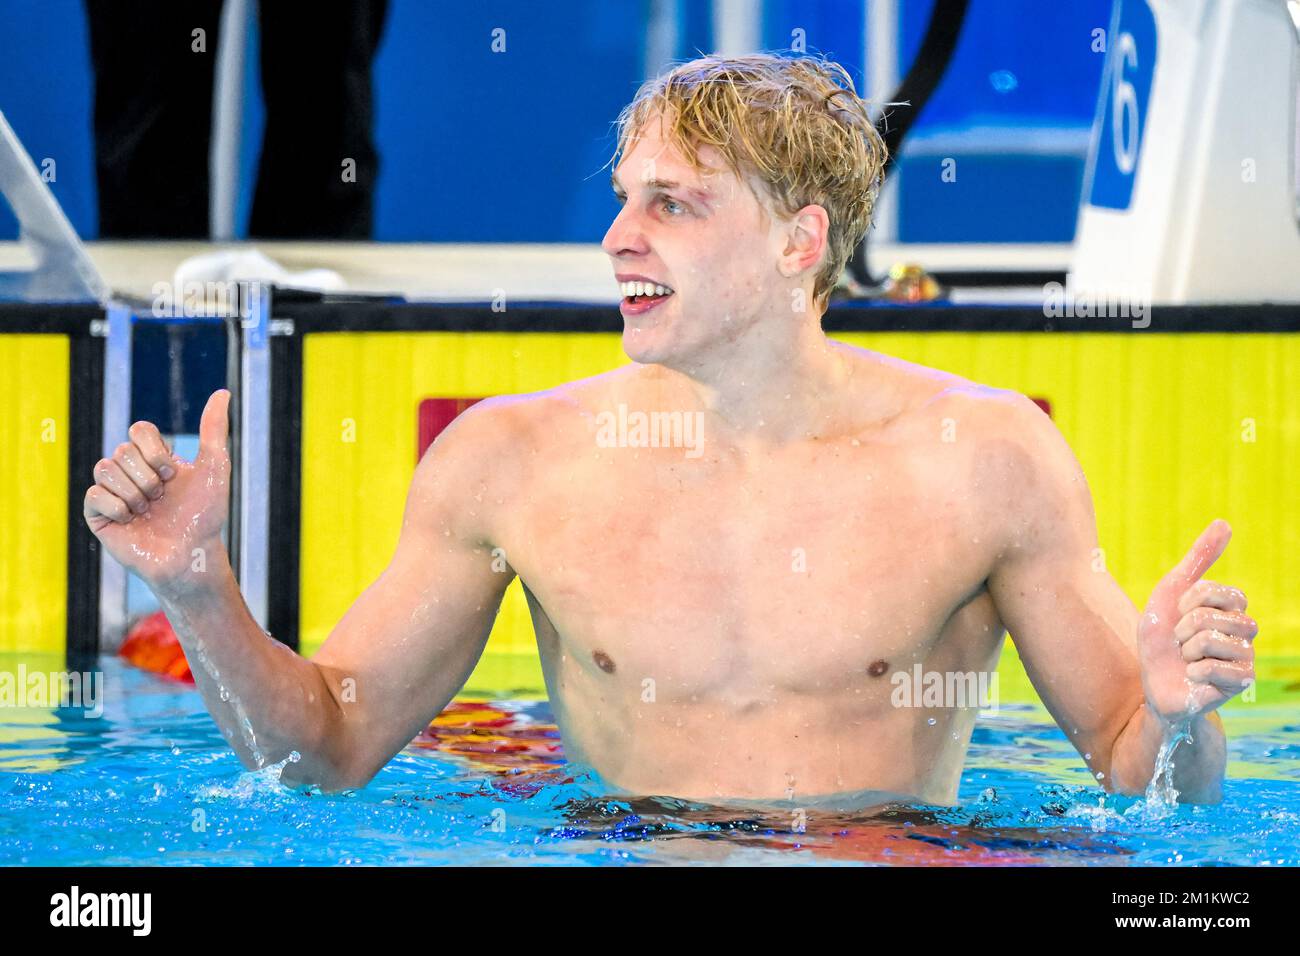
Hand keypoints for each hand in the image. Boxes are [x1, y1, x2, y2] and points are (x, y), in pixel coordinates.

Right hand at [83, 389, 232, 590]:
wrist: (191, 555)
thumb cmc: (205, 515)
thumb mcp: (215, 467)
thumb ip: (214, 430)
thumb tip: (223, 392)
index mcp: (154, 459)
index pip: (138, 430)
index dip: (154, 450)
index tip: (173, 473)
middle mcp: (131, 472)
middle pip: (122, 450)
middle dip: (148, 476)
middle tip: (161, 498)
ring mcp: (113, 492)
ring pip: (105, 467)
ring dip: (134, 492)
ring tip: (147, 511)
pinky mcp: (98, 514)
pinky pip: (95, 493)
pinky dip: (118, 506)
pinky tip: (131, 520)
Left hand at [1138, 519, 1257, 724]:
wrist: (1154, 683)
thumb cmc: (1162, 638)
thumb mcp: (1170, 593)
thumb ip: (1198, 559)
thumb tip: (1225, 523)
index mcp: (1231, 607)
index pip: (1219, 590)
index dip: (1190, 601)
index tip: (1179, 613)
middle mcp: (1245, 629)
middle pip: (1214, 616)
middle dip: (1185, 628)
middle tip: (1180, 642)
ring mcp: (1247, 656)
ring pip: (1215, 641)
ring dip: (1187, 651)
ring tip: (1187, 659)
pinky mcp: (1242, 682)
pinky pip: (1215, 668)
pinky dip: (1194, 672)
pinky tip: (1194, 678)